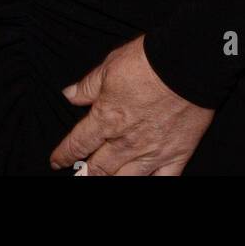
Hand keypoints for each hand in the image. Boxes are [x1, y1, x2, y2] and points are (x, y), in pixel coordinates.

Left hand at [50, 34, 214, 175]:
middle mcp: (126, 141)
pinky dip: (151, 183)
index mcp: (106, 117)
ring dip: (111, 180)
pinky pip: (162, 180)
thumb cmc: (148, 62)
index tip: (57, 160)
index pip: (79, 143)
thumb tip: (69, 95)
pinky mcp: (177, 155)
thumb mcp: (109, 66)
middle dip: (87, 173)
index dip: (65, 154)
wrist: (187, 65)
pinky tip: (143, 182)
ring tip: (104, 180)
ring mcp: (152, 152)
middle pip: (100, 167)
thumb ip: (88, 86)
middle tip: (80, 176)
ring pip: (126, 178)